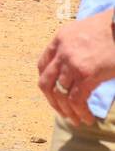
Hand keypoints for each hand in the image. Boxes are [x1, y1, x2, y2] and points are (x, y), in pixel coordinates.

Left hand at [38, 9, 114, 125]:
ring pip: (60, 94)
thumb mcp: (81, 33)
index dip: (46, 82)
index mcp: (58, 40)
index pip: (42, 65)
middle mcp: (61, 52)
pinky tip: (86, 118)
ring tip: (76, 120)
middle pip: (46, 82)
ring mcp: (72, 64)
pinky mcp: (87, 75)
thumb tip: (72, 68)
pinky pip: (76, 99)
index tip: (53, 93)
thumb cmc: (108, 31)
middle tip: (62, 112)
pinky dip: (80, 112)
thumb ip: (72, 48)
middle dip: (52, 101)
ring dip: (67, 111)